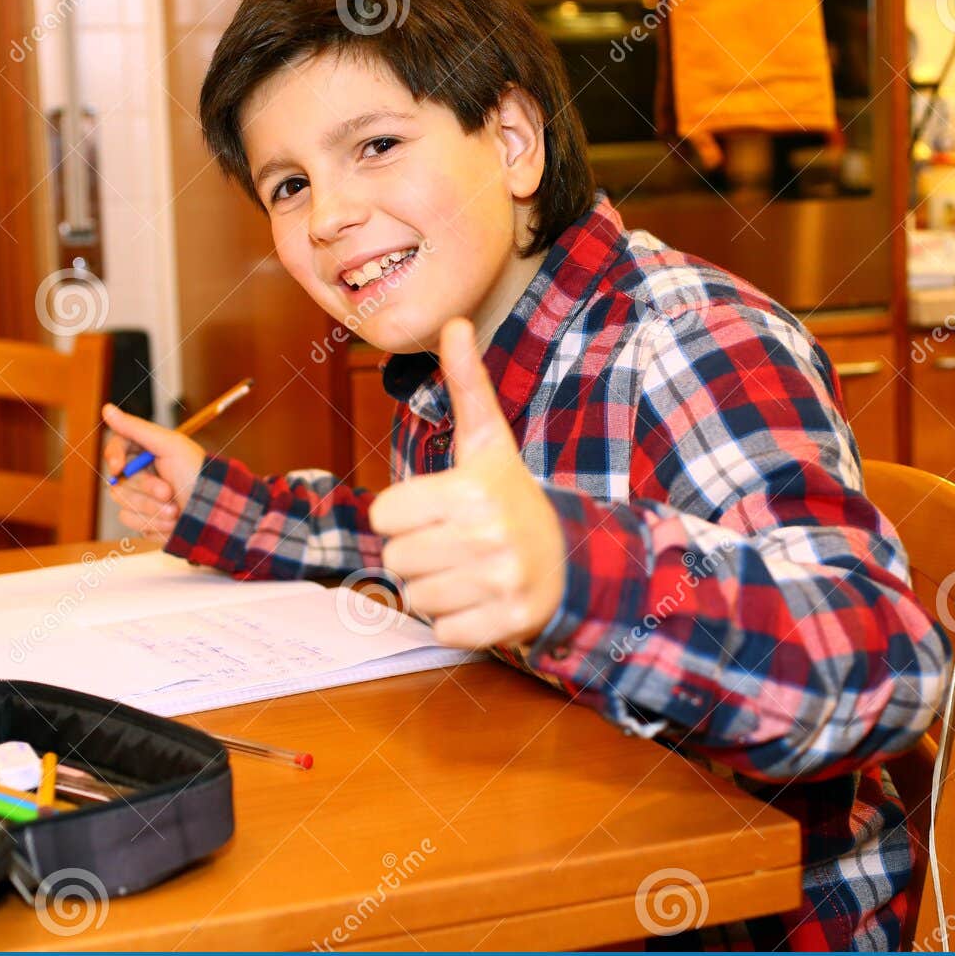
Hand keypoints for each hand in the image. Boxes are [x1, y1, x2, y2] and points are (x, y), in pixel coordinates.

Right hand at [101, 403, 205, 541]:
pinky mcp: (146, 522)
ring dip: (152, 509)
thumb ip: (136, 428)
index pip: (117, 449)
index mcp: (148, 454)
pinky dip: (154, 524)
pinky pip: (133, 523)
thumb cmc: (197, 474)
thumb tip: (106, 409)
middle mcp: (143, 476)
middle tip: (168, 491)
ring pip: (123, 504)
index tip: (119, 467)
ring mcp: (143, 500)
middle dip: (146, 488)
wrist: (215, 512)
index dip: (114, 457)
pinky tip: (174, 521)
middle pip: (118, 482)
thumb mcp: (169, 445)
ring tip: (176, 510)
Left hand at [370, 318, 565, 648]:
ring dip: (436, 589)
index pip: (384, 516)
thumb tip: (453, 323)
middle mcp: (489, 536)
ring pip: (417, 598)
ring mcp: (502, 582)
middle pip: (396, 560)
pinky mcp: (509, 623)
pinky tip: (481, 599)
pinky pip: (444, 632)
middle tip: (454, 543)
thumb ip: (467, 386)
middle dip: (419, 554)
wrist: (571, 557)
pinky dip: (457, 622)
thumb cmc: (510, 497)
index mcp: (473, 489)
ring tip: (468, 570)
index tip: (435, 511)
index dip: (402, 515)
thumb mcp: (489, 442)